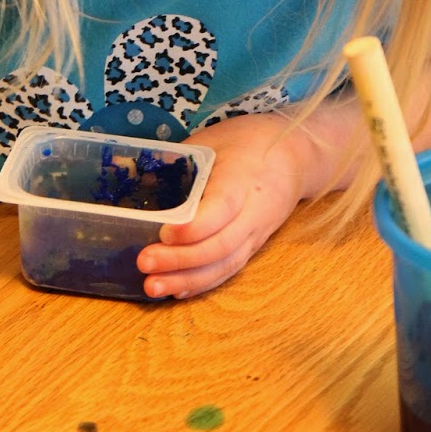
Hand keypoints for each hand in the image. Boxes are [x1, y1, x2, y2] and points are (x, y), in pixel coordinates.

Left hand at [136, 115, 306, 299]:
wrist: (297, 156)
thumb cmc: (247, 142)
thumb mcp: (212, 140)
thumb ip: (178, 161)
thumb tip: (133, 178)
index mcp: (243, 179)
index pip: (222, 209)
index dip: (195, 227)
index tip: (165, 233)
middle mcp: (253, 213)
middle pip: (221, 245)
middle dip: (181, 260)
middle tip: (143, 263)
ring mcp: (256, 234)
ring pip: (224, 265)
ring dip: (187, 280)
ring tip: (152, 287)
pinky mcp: (253, 246)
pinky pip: (228, 269)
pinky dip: (202, 283)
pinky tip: (175, 291)